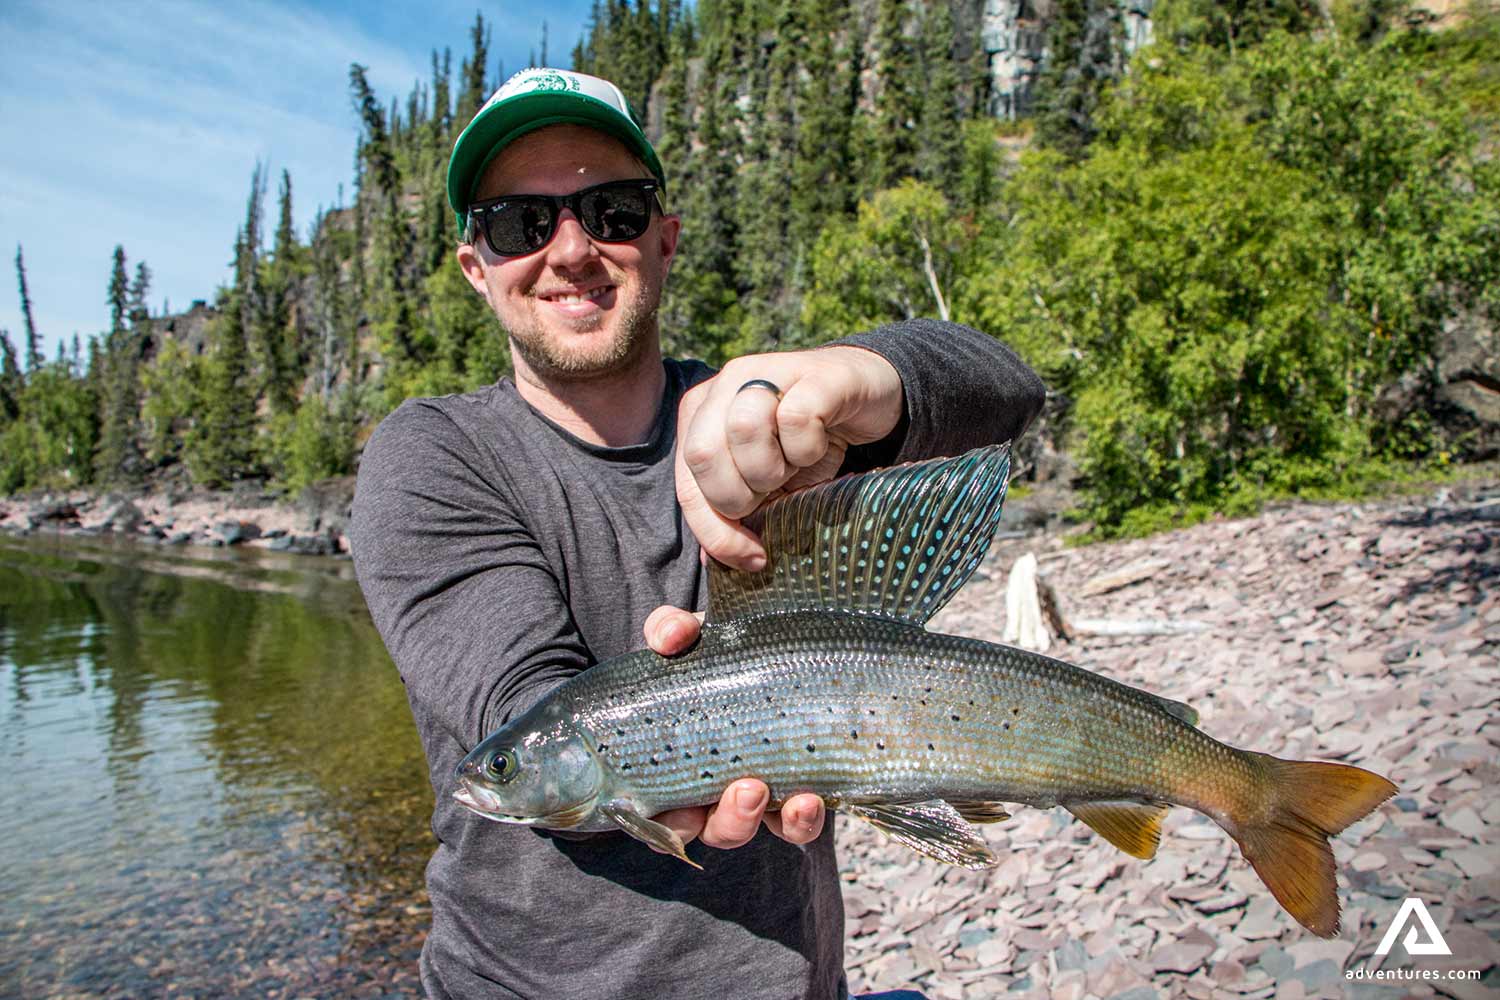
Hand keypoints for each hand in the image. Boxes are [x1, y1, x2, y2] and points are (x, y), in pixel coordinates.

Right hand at [641, 606, 826, 849]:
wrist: (774, 647)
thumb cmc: (715, 652)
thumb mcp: (688, 637)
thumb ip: (669, 630)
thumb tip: (671, 638)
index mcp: (674, 764)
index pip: (653, 816)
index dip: (664, 825)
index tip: (683, 809)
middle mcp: (708, 791)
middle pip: (708, 830)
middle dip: (730, 820)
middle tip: (749, 789)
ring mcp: (753, 794)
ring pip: (751, 830)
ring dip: (769, 821)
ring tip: (794, 798)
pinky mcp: (794, 791)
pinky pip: (796, 825)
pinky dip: (802, 820)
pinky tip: (812, 800)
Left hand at [675, 346, 903, 570]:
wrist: (863, 396)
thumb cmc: (805, 443)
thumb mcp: (766, 485)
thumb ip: (732, 512)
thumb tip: (710, 560)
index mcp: (700, 414)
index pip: (687, 485)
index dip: (716, 532)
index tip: (752, 558)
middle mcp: (724, 386)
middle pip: (702, 455)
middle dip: (737, 496)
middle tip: (772, 495)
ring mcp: (766, 371)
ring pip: (743, 429)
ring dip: (773, 467)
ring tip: (794, 465)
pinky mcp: (811, 374)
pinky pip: (796, 418)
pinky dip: (809, 447)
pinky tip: (820, 442)